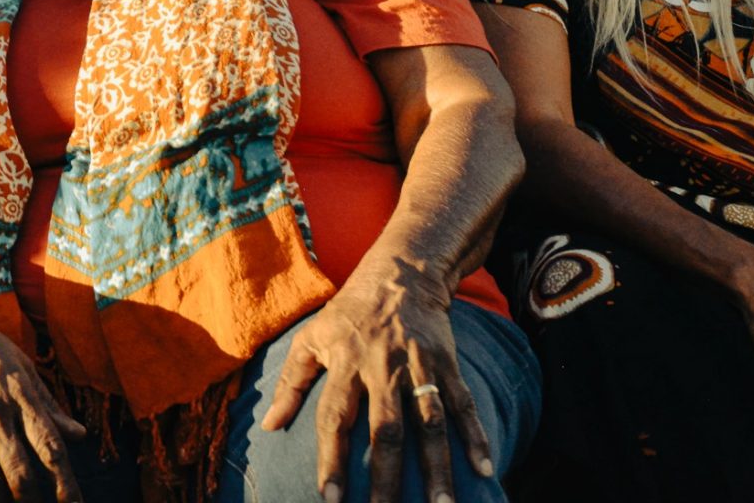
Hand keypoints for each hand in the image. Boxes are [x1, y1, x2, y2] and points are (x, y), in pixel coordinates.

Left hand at [260, 263, 492, 502]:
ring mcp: (418, 366)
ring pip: (428, 423)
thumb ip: (290, 382)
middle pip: (385, 430)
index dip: (331, 460)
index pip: (334, 418)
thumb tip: (268, 425)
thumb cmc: (349, 313)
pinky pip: (463, 403)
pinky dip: (475, 435)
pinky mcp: (447, 363)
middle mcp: (381, 368)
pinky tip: (485, 468)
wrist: (400, 272)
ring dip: (437, 466)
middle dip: (387, 477)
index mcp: (344, 363)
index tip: (330, 499)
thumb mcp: (311, 337)